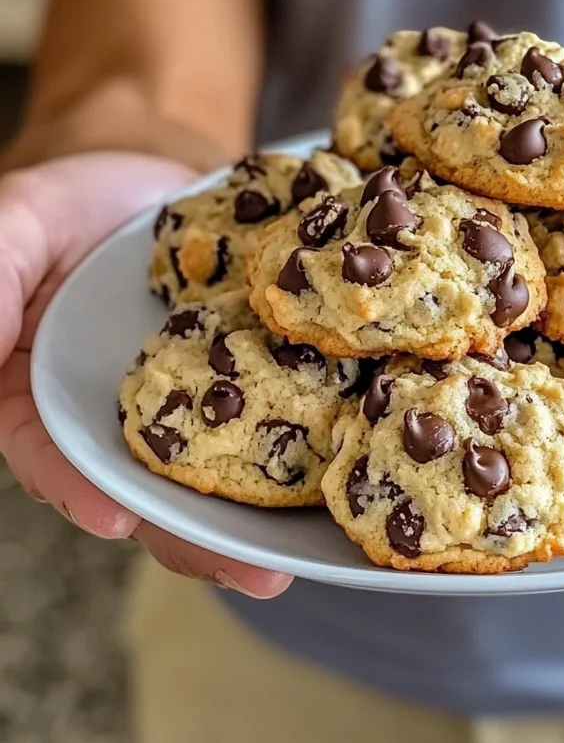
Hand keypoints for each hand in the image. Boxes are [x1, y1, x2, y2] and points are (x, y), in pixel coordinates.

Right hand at [0, 152, 291, 598]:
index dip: (78, 490)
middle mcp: (125, 418)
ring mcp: (199, 403)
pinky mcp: (258, 377)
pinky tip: (351, 459)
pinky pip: (284, 410)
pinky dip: (313, 438)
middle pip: (152, 490)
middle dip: (197, 536)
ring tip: (309, 553)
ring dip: (263, 514)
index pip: (52, 456)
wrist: (153, 170)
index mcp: (46, 398)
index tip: (113, 517)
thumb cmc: (71, 203)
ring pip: (224, 469)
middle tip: (249, 573)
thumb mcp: (17, 225)